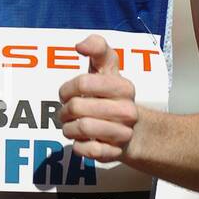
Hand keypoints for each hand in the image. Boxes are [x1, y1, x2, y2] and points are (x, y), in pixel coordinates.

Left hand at [57, 35, 138, 162]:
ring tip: (74, 126)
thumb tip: (80, 45)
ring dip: (68, 128)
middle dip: (65, 110)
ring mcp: (122, 133)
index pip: (83, 82)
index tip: (68, 93)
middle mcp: (126, 110)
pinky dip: (79, 146)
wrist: (133, 131)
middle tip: (69, 112)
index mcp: (123, 87)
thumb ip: (97, 48)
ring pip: (79, 129)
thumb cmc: (111, 95)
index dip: (67, 89)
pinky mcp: (113, 153)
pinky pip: (86, 150)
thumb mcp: (108, 67)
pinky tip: (84, 141)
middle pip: (76, 107)